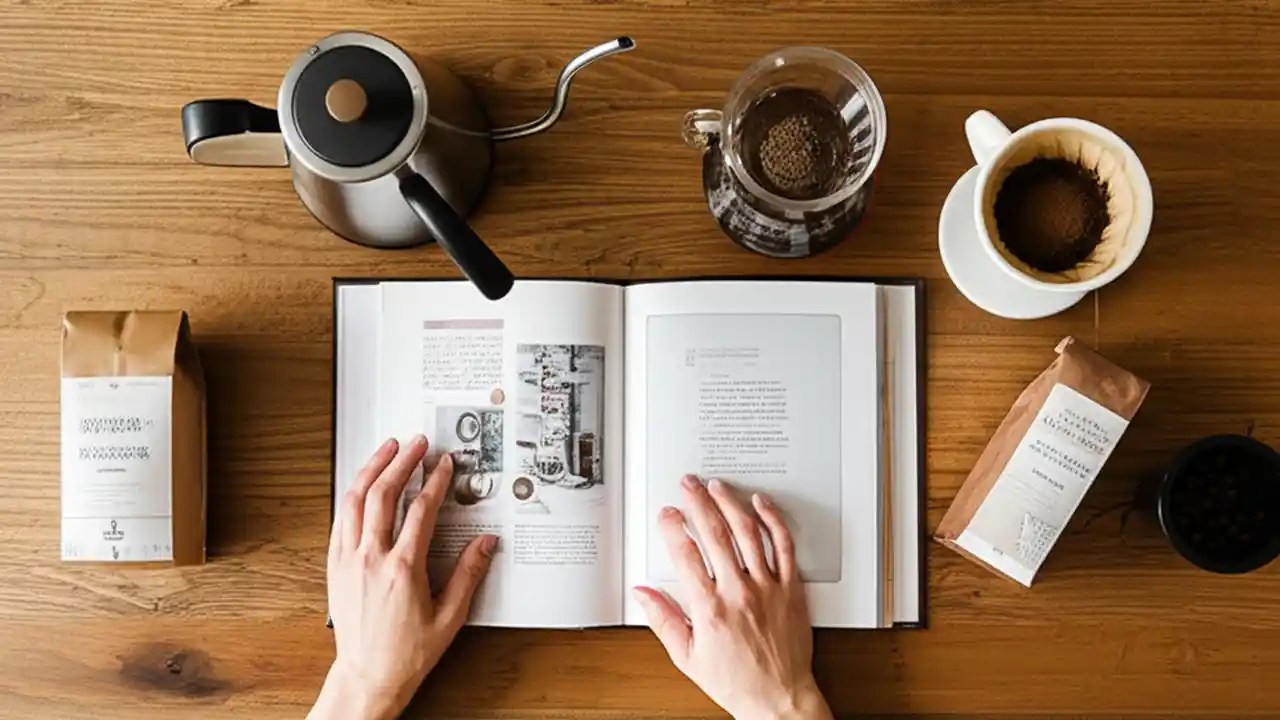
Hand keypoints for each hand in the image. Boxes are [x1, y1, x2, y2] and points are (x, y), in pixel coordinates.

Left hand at [309, 436, 498, 719]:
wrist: (367, 677)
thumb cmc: (406, 654)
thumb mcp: (450, 617)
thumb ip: (469, 574)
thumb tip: (486, 544)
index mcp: (402, 569)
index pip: (420, 510)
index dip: (434, 481)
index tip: (443, 465)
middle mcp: (370, 559)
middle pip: (383, 494)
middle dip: (401, 462)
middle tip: (416, 444)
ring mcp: (348, 561)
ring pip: (354, 501)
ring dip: (370, 470)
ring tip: (385, 450)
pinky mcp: (335, 567)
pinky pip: (341, 520)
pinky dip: (352, 497)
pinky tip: (361, 486)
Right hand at [634, 475, 831, 719]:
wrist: (778, 698)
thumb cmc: (736, 681)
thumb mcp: (687, 657)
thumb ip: (663, 620)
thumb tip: (643, 594)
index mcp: (710, 609)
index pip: (686, 554)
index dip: (673, 527)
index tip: (667, 514)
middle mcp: (739, 593)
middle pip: (715, 534)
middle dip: (697, 503)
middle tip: (688, 485)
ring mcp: (768, 588)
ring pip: (748, 533)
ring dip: (730, 503)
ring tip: (717, 487)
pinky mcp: (791, 588)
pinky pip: (784, 546)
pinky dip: (773, 520)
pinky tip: (761, 505)